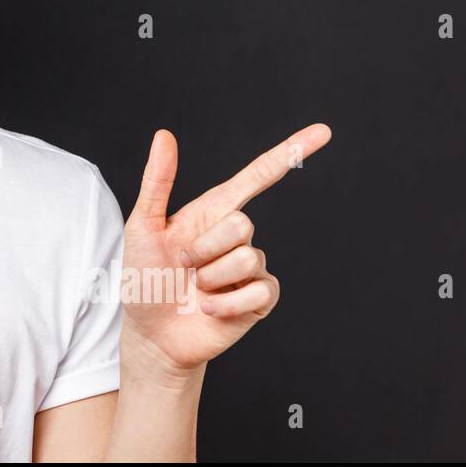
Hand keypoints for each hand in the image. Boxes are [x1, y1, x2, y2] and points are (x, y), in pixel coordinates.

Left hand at [119, 124, 330, 373]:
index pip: (256, 177)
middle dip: (205, 248)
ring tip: (196, 290)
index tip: (323, 132)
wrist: (151, 334)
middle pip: (242, 224)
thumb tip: (164, 135)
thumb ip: (157, 182)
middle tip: (184, 266)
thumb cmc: (144, 279)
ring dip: (212, 278)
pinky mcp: (260, 299)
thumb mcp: (142, 227)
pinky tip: (210, 310)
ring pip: (247, 258)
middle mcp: (235, 237)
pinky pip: (258, 292)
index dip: (289, 153)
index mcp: (212, 212)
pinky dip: (226, 304)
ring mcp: (251, 268)